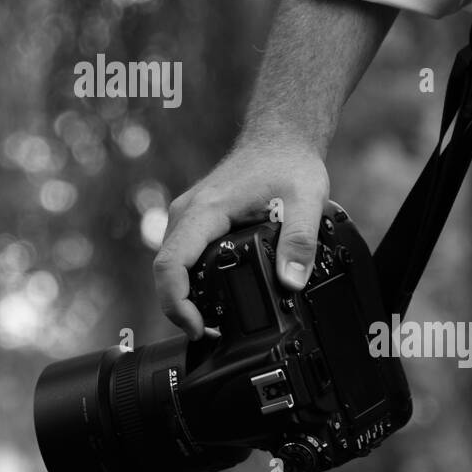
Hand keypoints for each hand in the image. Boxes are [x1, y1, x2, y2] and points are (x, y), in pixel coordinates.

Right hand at [153, 133, 329, 338]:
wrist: (278, 138)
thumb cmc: (288, 163)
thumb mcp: (307, 200)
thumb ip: (300, 242)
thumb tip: (291, 281)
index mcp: (206, 211)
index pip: (171, 264)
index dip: (176, 304)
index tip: (198, 327)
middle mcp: (187, 212)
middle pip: (164, 270)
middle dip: (178, 307)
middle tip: (208, 333)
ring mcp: (187, 214)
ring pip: (170, 263)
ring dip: (181, 294)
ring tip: (211, 320)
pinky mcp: (194, 218)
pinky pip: (179, 253)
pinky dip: (188, 278)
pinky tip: (212, 295)